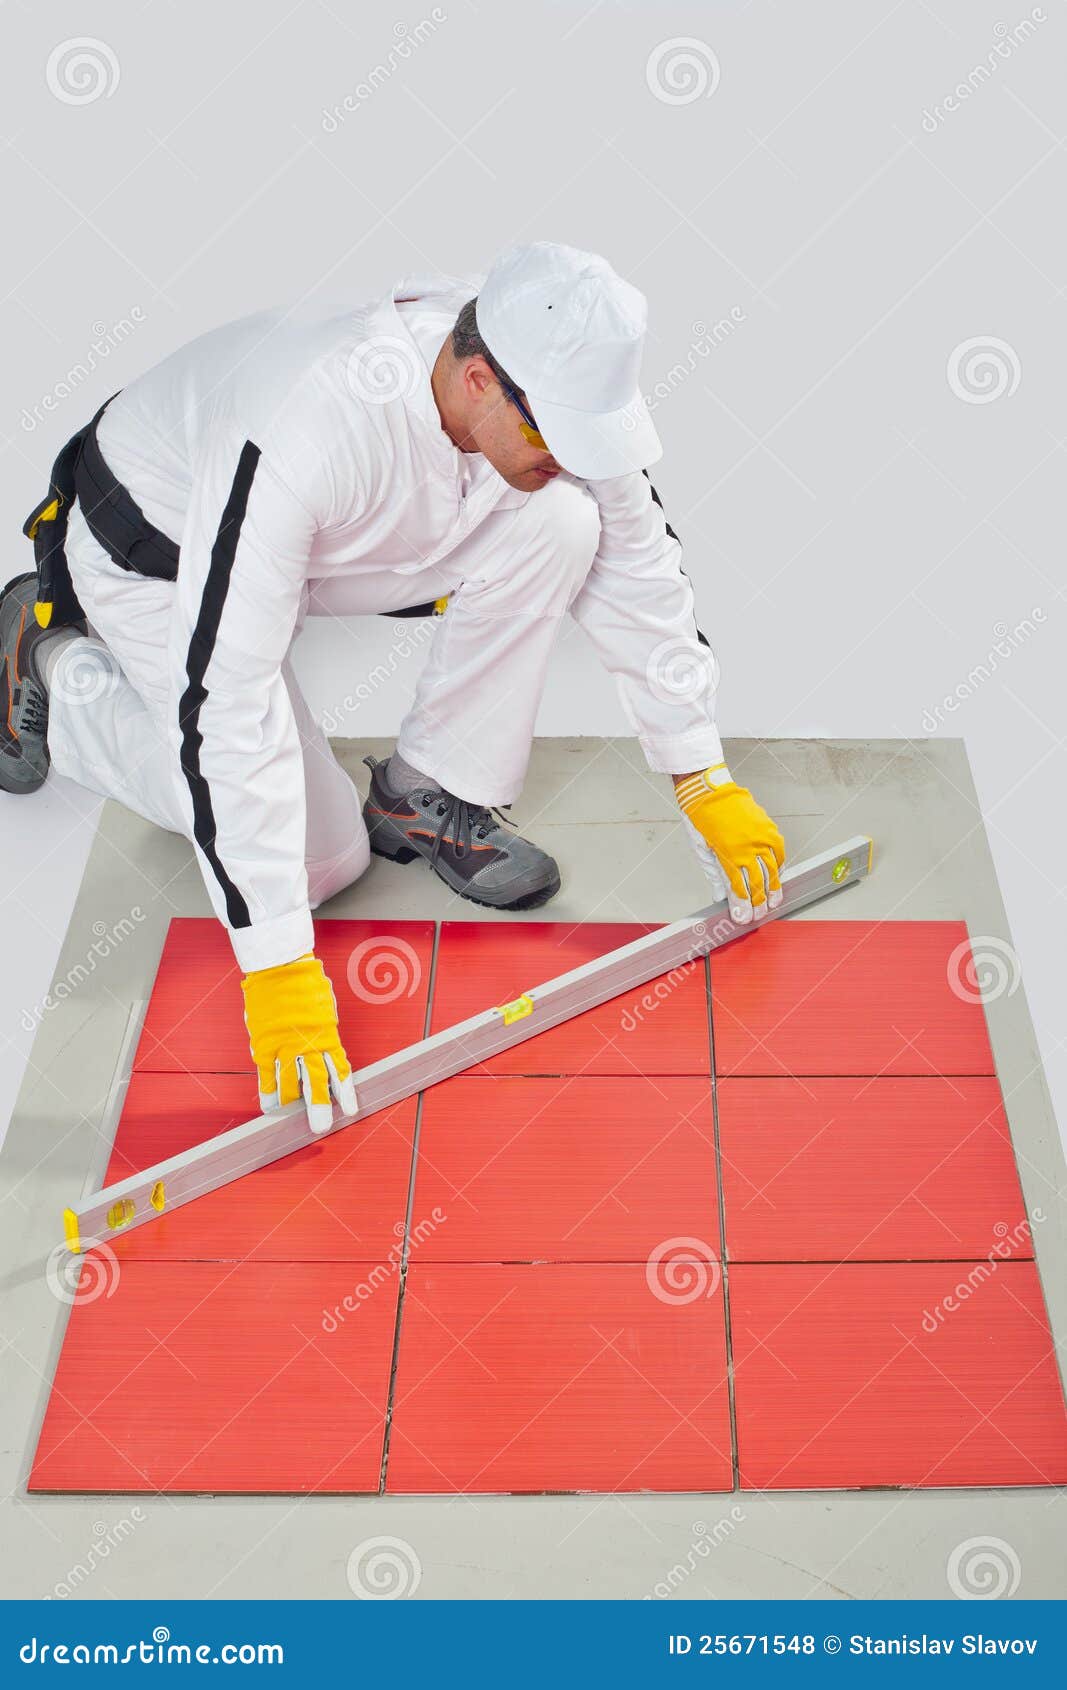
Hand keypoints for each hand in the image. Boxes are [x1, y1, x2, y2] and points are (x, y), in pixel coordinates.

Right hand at [241, 952, 356, 1134]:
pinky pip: (266, 1073)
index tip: (349, 1110)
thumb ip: (324, 1033)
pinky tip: (270, 1106)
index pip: (340, 1070)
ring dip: (291, 1104)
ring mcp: (285, 1045)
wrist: (281, 966)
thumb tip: (325, 1053)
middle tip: (320, 1127)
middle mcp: (309, 1044)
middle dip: (318, 1107)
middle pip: (316, 1083)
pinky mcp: (264, 1043)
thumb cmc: (305, 984)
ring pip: (289, 1083)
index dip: (344, 1092)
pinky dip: (268, 1091)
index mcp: (328, 1035)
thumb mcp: (324, 1009)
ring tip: (292, 1119)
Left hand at [675, 767, 785, 923]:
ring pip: (772, 869)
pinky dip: (780, 864)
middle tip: (759, 915)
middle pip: (758, 883)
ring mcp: (759, 837)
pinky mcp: (767, 827)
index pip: (739, 889)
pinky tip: (778, 874)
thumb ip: (714, 876)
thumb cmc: (701, 820)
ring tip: (773, 902)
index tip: (744, 918)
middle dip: (759, 903)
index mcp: (728, 856)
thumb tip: (719, 897)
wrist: (708, 791)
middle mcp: (746, 848)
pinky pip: (779, 849)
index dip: (743, 906)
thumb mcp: (701, 850)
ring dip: (773, 888)